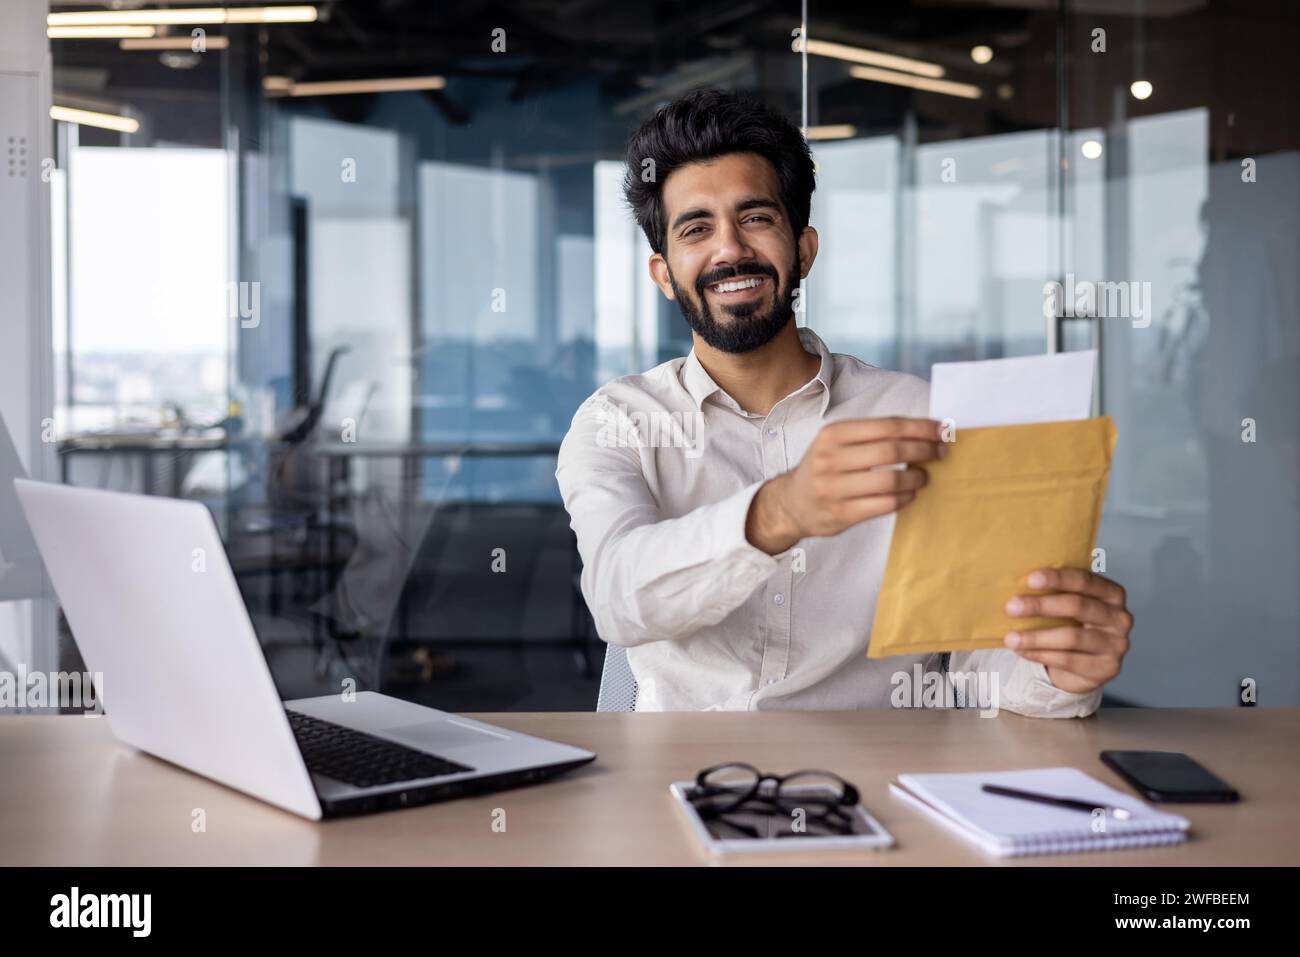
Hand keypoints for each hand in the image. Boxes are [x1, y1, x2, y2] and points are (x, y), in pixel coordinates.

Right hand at [745, 417, 945, 554]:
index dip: (920, 428)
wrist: (792, 503)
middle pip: (891, 450)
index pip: (887, 426)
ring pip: (891, 479)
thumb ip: (872, 436)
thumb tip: (922, 431)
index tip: (941, 431)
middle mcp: (830, 458)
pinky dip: (905, 498)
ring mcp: (834, 488)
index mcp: (833, 434)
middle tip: (941, 453)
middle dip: (924, 449)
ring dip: (917, 477)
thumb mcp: (837, 443)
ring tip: (925, 476)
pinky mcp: (842, 513)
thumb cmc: (825, 468)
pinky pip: (885, 504)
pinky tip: (910, 494)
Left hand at [1003, 567, 1132, 694]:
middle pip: (1078, 606)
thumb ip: (1055, 593)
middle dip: (1041, 606)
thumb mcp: (1069, 605)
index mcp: (1112, 594)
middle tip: (1011, 607)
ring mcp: (1116, 645)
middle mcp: (1120, 618)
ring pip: (1071, 637)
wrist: (1085, 666)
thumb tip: (1012, 583)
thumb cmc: (1073, 625)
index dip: (1058, 578)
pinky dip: (1040, 654)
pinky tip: (1021, 651)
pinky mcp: (1107, 668)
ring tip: (1010, 638)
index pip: (1085, 581)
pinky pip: (1068, 660)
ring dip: (1035, 637)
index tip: (1030, 579)